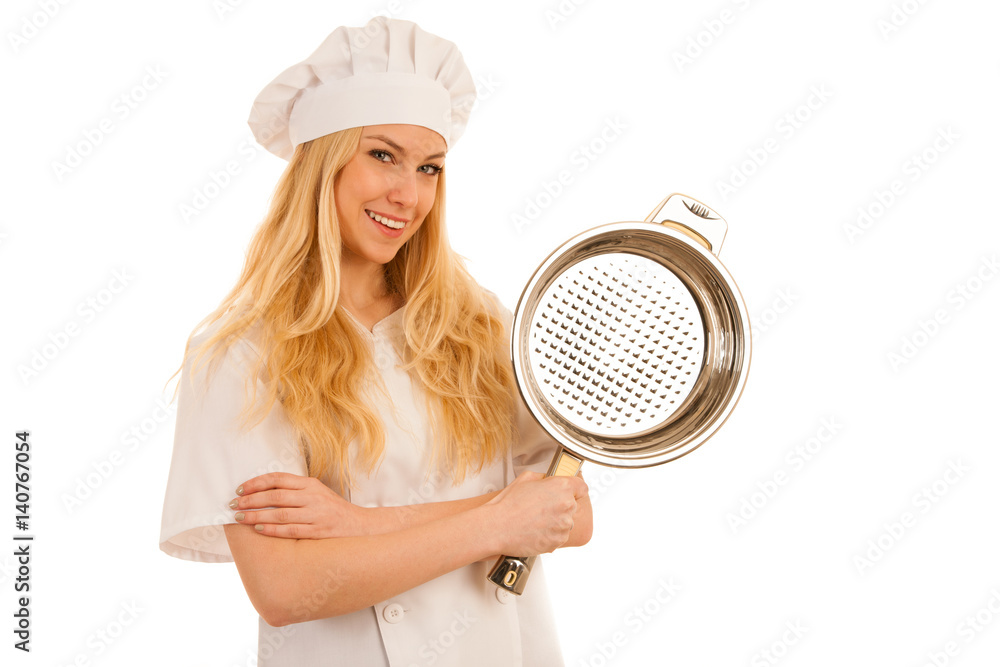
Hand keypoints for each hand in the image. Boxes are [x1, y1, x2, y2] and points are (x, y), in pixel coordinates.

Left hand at [229, 472, 366, 538]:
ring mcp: (316, 515)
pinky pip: (290, 530)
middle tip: (234, 504)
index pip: (279, 479)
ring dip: (257, 515)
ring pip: (280, 514)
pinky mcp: (318, 532)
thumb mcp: (316, 492)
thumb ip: (295, 490)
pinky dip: (272, 529)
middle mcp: (313, 497)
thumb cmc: (332, 509)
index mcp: (311, 484)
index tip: (240, 489)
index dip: (257, 483)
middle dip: (251, 500)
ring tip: (240, 517)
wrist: (359, 526)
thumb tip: (262, 491)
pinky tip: (258, 528)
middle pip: (276, 496)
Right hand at [485, 471, 588, 556]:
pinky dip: (551, 534)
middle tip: (543, 507)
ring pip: (567, 522)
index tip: (570, 492)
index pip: (582, 487)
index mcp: (562, 487)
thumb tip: (549, 481)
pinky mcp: (558, 541)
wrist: (497, 528)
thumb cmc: (508, 505)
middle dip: (561, 505)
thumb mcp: (526, 478)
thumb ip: (545, 478)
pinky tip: (536, 529)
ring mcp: (564, 525)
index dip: (574, 489)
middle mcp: (567, 506)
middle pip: (574, 505)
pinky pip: (560, 536)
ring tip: (537, 520)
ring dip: (556, 521)